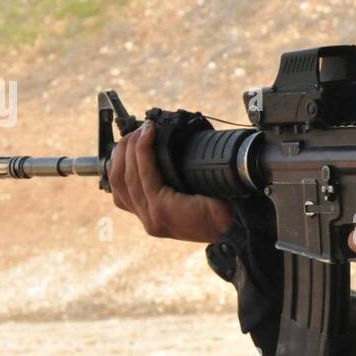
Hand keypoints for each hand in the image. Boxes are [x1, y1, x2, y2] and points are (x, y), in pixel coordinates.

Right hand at [109, 121, 233, 242]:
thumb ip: (168, 180)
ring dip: (132, 147)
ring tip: (144, 130)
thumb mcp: (186, 193)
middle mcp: (147, 219)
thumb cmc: (218, 208)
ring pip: (127, 175)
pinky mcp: (161, 210)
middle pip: (118, 179)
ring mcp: (152, 216)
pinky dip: (143, 152)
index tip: (132, 138)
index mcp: (151, 215)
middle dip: (124, 149)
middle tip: (139, 130)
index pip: (120, 187)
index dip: (121, 159)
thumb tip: (158, 147)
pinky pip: (145, 174)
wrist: (236, 226)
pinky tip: (148, 137)